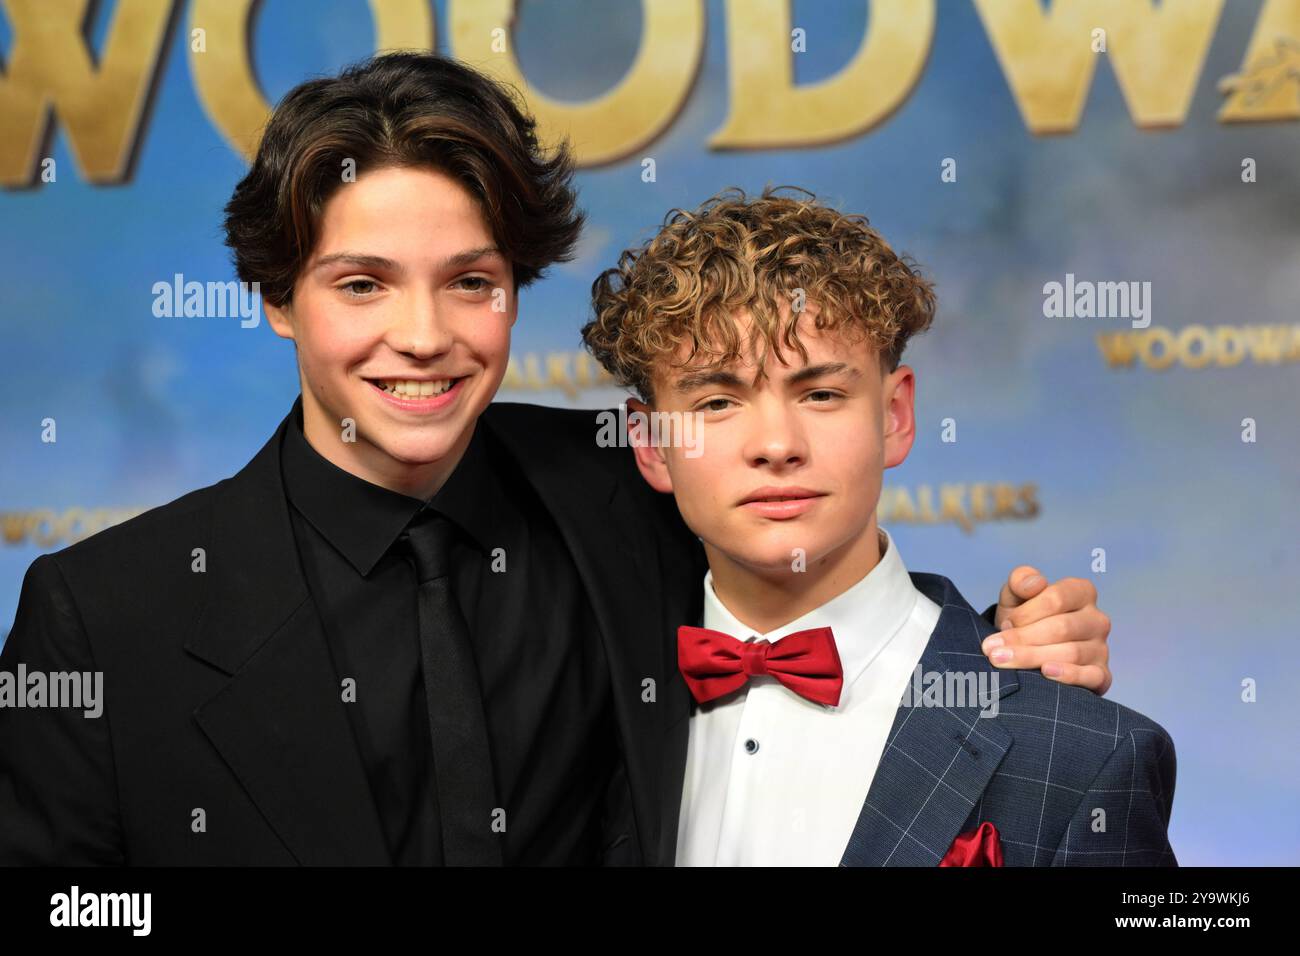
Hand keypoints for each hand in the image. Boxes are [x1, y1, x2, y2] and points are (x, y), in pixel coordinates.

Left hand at [983, 566, 1111, 694]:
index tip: (1003, 623)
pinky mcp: (1101, 675)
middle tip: (992, 650)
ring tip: (1002, 661)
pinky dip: (1069, 675)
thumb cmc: (1022, 619)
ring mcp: (1102, 648)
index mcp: (1081, 592)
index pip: (1056, 599)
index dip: (1026, 613)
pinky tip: (1045, 673)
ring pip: (1071, 653)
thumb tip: (1036, 583)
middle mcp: (1097, 619)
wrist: (1024, 650)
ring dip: (1032, 658)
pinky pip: (1091, 676)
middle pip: (1061, 628)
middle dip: (1022, 639)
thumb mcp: (1015, 596)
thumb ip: (1020, 581)